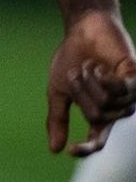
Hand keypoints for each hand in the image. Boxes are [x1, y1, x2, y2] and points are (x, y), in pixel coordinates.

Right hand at [48, 8, 135, 155]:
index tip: (72, 150)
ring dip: (89, 84)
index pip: (98, 140)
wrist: (82, 30)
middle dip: (79, 94)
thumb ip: (58, 119)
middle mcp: (117, 106)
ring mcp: (129, 93)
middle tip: (76, 73)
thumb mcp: (58, 92)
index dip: (87, 148)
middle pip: (96, 117)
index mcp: (99, 112)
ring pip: (107, 104)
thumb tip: (55, 150)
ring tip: (90, 66)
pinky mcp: (135, 78)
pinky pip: (119, 91)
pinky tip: (101, 67)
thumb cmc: (71, 58)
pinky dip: (103, 79)